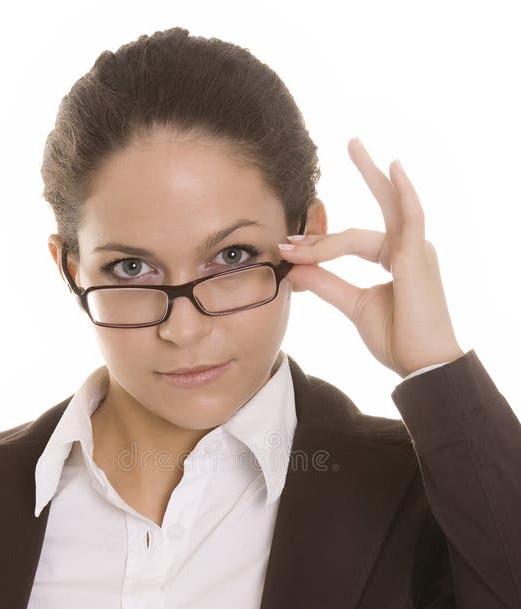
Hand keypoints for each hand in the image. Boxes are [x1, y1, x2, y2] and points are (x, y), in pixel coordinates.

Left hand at [278, 137, 464, 377]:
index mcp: (397, 259)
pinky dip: (402, 192)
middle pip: (383, 205)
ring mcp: (417, 251)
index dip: (320, 244)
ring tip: (355, 147)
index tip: (288, 248)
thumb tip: (297, 267)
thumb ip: (328, 283)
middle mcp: (410, 249)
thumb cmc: (397, 338)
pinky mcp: (418, 258)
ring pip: (378, 218)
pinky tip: (392, 168)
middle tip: (351, 142)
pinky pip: (409, 219)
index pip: (354, 240)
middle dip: (367, 173)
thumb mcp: (354, 305)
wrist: (420, 365)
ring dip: (369, 178)